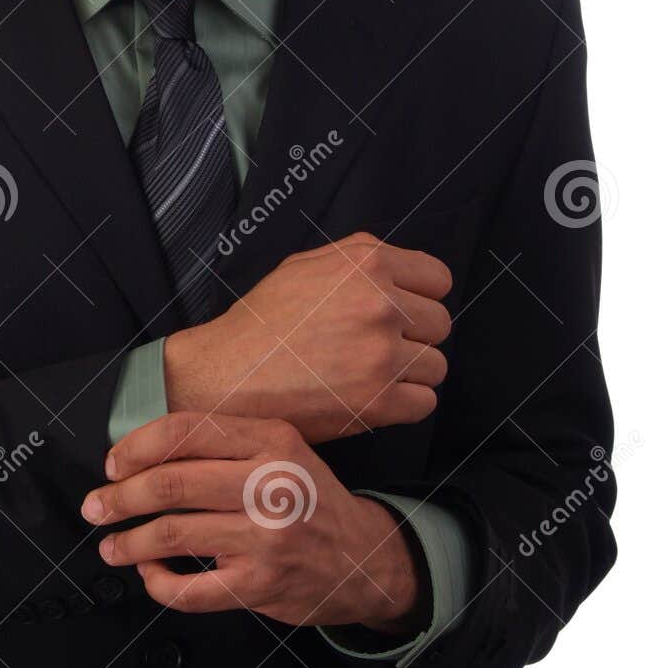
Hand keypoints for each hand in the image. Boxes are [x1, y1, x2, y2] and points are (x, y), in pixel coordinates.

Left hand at [81, 411, 426, 633]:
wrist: (365, 557)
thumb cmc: (309, 498)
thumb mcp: (281, 450)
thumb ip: (224, 445)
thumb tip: (140, 453)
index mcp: (270, 440)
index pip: (185, 431)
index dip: (136, 447)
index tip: (112, 465)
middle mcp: (270, 484)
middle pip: (170, 484)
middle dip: (120, 497)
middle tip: (97, 506)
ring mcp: (266, 538)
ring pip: (171, 535)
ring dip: (128, 542)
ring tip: (111, 545)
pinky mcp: (261, 585)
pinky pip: (189, 589)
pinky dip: (157, 583)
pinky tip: (150, 575)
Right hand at [164, 232, 452, 442]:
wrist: (227, 374)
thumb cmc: (264, 322)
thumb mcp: (307, 265)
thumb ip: (360, 261)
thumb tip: (403, 274)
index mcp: (367, 263)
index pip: (438, 280)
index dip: (420, 298)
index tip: (401, 314)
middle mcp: (380, 303)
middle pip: (440, 324)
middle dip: (414, 337)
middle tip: (375, 348)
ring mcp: (382, 353)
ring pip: (436, 366)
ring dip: (409, 374)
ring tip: (368, 375)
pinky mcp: (379, 400)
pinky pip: (425, 402)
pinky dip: (403, 406)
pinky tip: (369, 398)